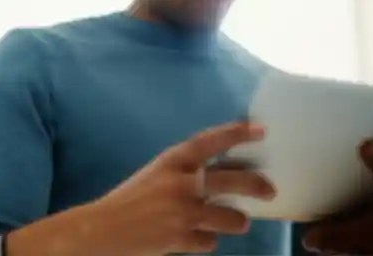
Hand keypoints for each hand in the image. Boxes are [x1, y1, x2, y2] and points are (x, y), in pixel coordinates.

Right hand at [83, 121, 276, 255]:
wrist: (101, 230)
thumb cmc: (130, 200)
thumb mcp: (156, 174)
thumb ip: (185, 171)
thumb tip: (221, 173)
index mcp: (172, 161)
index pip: (211, 140)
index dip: (238, 133)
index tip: (262, 130)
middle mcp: (181, 183)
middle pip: (232, 179)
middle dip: (257, 185)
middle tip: (270, 190)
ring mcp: (182, 212)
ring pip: (230, 217)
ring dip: (236, 221)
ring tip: (237, 222)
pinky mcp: (180, 239)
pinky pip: (210, 242)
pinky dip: (206, 242)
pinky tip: (196, 239)